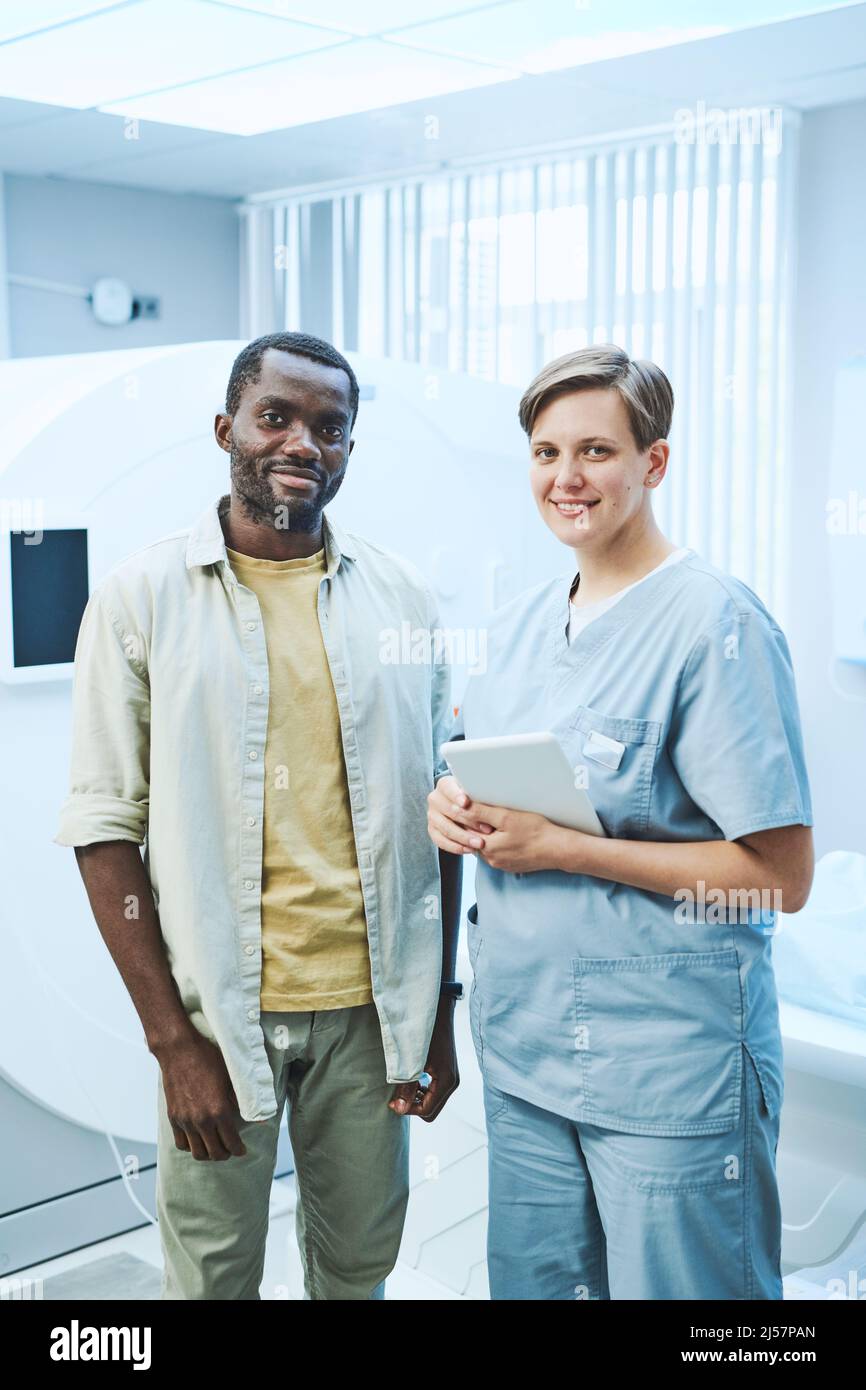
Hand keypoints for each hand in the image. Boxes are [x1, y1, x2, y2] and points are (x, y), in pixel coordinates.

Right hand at [156, 1029, 247, 1159]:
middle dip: (225, 1154)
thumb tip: (261, 1118)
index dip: (239, 1150)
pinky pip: (181, 1144)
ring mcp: (185, 1120)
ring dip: (208, 1154)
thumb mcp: (231, 1077)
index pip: (232, 1143)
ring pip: (197, 1153)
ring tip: (214, 1147)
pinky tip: (197, 1139)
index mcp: (219, 1110)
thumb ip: (244, 1100)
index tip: (242, 1150)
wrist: (179, 1050)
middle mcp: (202, 1120)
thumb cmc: (207, 1059)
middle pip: (215, 1153)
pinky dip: (190, 1146)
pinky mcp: (173, 1118)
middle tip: (230, 1149)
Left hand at [388, 1003, 458, 1121]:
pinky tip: (411, 1078)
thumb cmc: (423, 1033)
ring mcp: (451, 1077)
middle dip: (412, 1105)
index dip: (407, 1109)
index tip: (392, 1100)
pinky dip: (421, 1090)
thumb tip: (400, 1109)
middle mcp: (452, 1082)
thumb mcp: (412, 1061)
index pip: (426, 1111)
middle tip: (397, 1094)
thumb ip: (406, 1087)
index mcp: (446, 1081)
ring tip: (403, 1084)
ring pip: (432, 1102)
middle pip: (431, 1110)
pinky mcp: (447, 1072)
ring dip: (416, 1098)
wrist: (436, 1011)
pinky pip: (434, 1091)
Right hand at [427, 774, 494, 853]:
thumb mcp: (478, 794)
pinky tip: (470, 850)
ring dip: (464, 837)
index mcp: (445, 785)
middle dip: (469, 821)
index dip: (457, 796)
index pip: (448, 789)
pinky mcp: (432, 831)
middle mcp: (435, 799)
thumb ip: (480, 796)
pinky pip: (442, 841)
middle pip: (450, 811)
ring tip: (480, 843)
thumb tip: (490, 801)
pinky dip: (456, 847)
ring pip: (446, 828)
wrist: (468, 810)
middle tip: (487, 830)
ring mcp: (432, 816)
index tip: (466, 803)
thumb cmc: (477, 799)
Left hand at [430, 777, 562, 872]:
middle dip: (477, 826)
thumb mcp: (506, 817)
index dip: (467, 816)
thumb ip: (481, 812)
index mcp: (487, 848)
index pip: (467, 831)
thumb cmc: (535, 831)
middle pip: (476, 840)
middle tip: (486, 811)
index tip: (471, 805)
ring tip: (499, 821)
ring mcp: (502, 865)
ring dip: (489, 834)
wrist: (557, 849)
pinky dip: (500, 842)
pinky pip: (499, 852)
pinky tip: (508, 834)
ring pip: (488, 846)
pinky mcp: (511, 865)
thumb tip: (460, 808)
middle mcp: (492, 860)